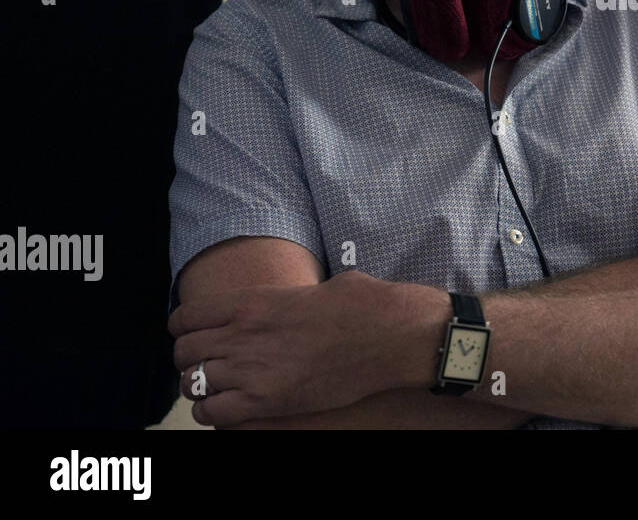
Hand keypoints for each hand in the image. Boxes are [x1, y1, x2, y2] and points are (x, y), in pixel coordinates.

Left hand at [169, 270, 445, 426]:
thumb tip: (294, 300)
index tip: (194, 332)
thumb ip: (290, 296)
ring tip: (218, 386)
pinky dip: (213, 413)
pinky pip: (212, 414)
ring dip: (201, 386)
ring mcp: (252, 369)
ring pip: (192, 384)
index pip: (185, 316)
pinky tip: (228, 407)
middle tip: (207, 361)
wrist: (390, 334)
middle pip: (183, 351)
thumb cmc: (366, 305)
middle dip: (190, 357)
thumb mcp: (319, 286)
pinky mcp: (267, 401)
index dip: (184, 327)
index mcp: (253, 301)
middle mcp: (243, 334)